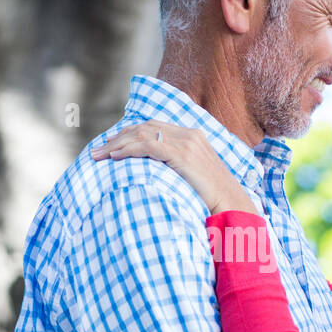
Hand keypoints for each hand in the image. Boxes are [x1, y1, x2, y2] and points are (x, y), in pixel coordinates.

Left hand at [90, 121, 257, 214]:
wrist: (233, 205)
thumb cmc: (214, 199)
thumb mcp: (194, 177)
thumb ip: (177, 168)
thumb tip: (154, 174)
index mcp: (193, 136)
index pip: (153, 126)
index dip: (129, 134)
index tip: (111, 145)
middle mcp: (189, 134)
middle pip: (145, 127)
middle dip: (118, 137)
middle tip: (97, 150)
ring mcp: (187, 142)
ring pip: (143, 134)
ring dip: (117, 144)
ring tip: (99, 155)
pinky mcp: (183, 154)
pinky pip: (149, 145)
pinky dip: (129, 149)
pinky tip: (115, 158)